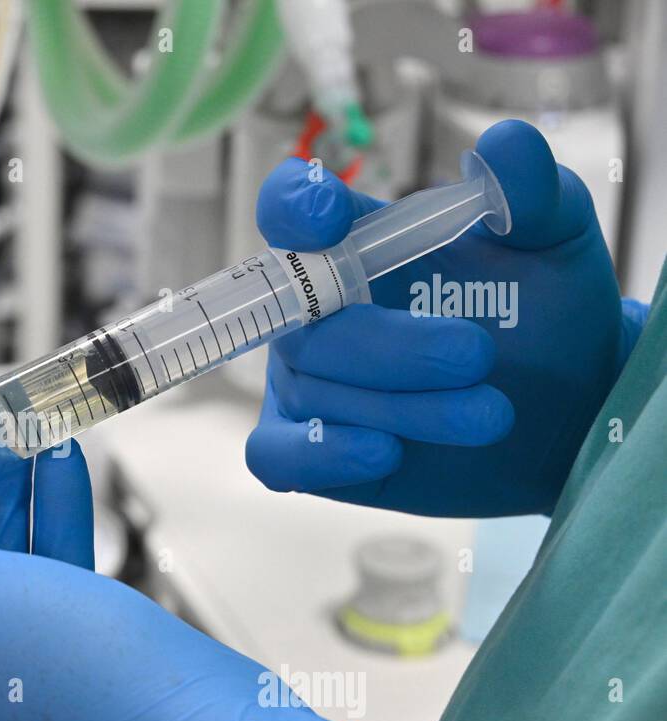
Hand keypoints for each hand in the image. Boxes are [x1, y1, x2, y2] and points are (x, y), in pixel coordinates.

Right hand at [245, 119, 630, 516]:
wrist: (564, 411)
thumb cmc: (544, 313)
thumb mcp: (554, 240)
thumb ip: (532, 191)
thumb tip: (503, 145)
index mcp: (353, 245)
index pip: (288, 212)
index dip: (293, 209)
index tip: (329, 215)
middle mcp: (313, 313)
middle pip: (308, 324)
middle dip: (394, 345)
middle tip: (478, 354)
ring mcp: (307, 384)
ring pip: (316, 393)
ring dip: (405, 406)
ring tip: (491, 415)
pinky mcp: (312, 454)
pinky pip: (276, 456)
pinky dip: (324, 454)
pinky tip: (386, 452)